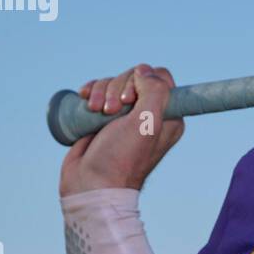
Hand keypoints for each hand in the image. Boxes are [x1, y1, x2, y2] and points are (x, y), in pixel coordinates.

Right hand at [58, 63, 184, 196]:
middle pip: (134, 76)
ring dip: (101, 91)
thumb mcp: (147, 123)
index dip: (141, 81)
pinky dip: (91, 91)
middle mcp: (148, 114)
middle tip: (110, 111)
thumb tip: (143, 69)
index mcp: (168, 116)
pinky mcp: (103, 117)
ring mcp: (125, 115)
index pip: (160, 77)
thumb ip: (154, 91)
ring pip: (113, 82)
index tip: (129, 100)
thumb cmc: (121, 157)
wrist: (90, 184)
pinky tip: (85, 100)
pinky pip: (98, 91)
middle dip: (116, 87)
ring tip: (96, 111)